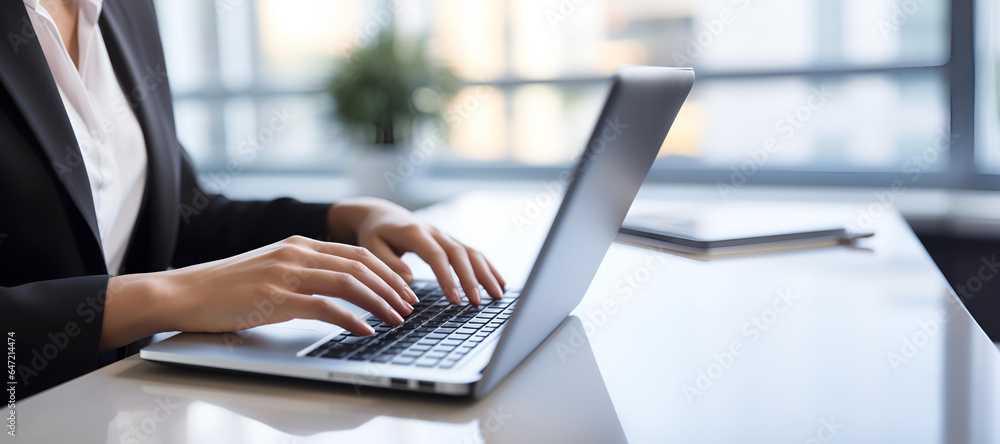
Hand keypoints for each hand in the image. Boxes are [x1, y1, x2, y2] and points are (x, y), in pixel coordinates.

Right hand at [101, 236, 417, 350]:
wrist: (182, 293)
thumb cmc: (225, 288)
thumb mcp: (270, 269)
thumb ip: (302, 271)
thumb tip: (337, 287)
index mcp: (297, 244)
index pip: (356, 253)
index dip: (386, 272)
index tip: (404, 290)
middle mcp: (296, 253)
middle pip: (360, 266)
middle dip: (391, 287)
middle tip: (409, 307)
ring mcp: (285, 274)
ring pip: (348, 283)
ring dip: (378, 303)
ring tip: (396, 319)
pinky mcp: (274, 298)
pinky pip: (324, 307)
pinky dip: (351, 319)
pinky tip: (365, 330)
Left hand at [326, 197, 505, 304]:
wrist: (383, 215)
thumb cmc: (376, 234)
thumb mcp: (371, 247)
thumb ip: (389, 264)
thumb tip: (408, 281)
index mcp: (415, 233)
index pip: (436, 255)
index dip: (447, 277)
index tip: (455, 299)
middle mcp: (435, 232)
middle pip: (459, 254)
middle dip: (471, 279)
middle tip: (477, 303)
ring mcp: (446, 235)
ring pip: (472, 252)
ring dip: (486, 274)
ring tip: (497, 296)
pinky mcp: (451, 241)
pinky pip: (474, 253)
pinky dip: (488, 268)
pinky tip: (499, 283)